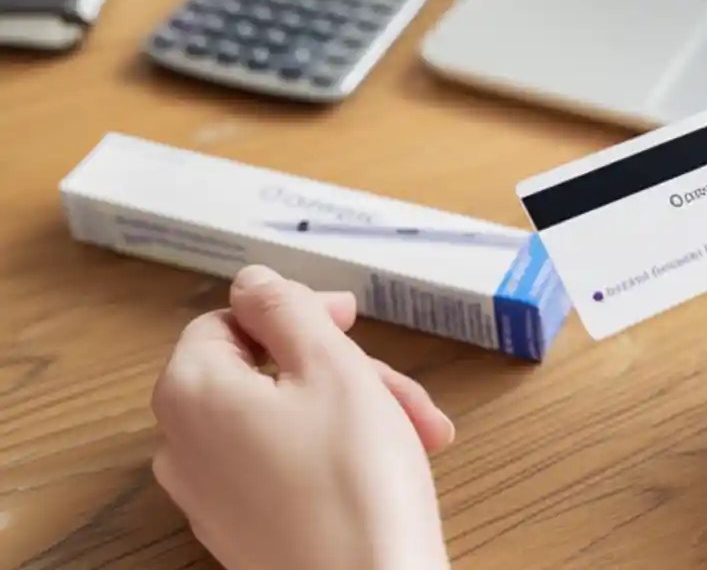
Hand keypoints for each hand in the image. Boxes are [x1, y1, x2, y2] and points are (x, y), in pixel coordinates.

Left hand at [151, 265, 454, 569]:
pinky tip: (392, 463)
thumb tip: (254, 280)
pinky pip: (285, 467)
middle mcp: (184, 445)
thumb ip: (286, 309)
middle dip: (344, 371)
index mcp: (192, 392)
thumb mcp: (330, 365)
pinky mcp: (244, 530)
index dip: (294, 312)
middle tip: (402, 389)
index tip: (349, 318)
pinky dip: (337, 454)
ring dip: (354, 412)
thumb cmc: (355, 482)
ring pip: (284, 420)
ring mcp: (210, 495)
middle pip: (264, 374)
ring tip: (419, 432)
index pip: (228, 320)